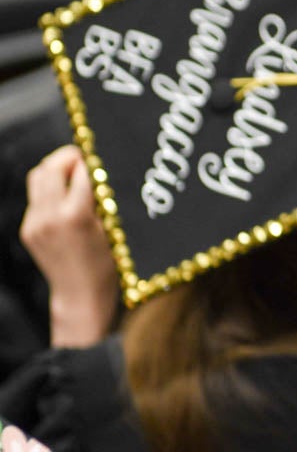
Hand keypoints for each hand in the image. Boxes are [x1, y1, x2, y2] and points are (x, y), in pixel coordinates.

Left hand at [20, 146, 118, 347]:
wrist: (80, 295)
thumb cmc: (106, 265)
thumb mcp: (113, 230)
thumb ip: (102, 200)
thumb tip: (100, 172)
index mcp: (75, 216)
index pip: (81, 172)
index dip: (92, 161)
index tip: (102, 156)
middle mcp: (49, 217)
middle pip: (50, 168)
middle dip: (68, 158)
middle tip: (84, 158)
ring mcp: (35, 223)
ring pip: (37, 178)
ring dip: (55, 170)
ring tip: (74, 173)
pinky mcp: (28, 229)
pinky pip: (36, 198)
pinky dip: (51, 190)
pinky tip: (67, 198)